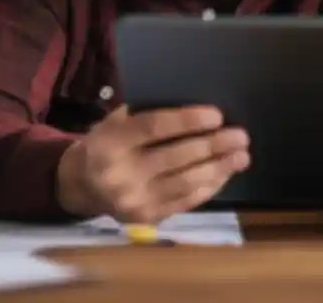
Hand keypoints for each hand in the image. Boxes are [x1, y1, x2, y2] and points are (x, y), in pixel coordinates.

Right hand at [56, 105, 249, 222]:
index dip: (188, 121)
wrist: (80, 186)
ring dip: (219, 168)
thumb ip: (147, 113)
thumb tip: (197, 103)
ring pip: (186, 182)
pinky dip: (209, 187)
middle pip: (177, 157)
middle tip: (241, 135)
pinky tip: (224, 174)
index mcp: (110, 142)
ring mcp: (133, 201)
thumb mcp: (115, 122)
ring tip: (242, 156)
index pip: (155, 127)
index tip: (218, 115)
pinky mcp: (145, 219)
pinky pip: (185, 201)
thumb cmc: (106, 144)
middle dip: (214, 146)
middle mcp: (119, 174)